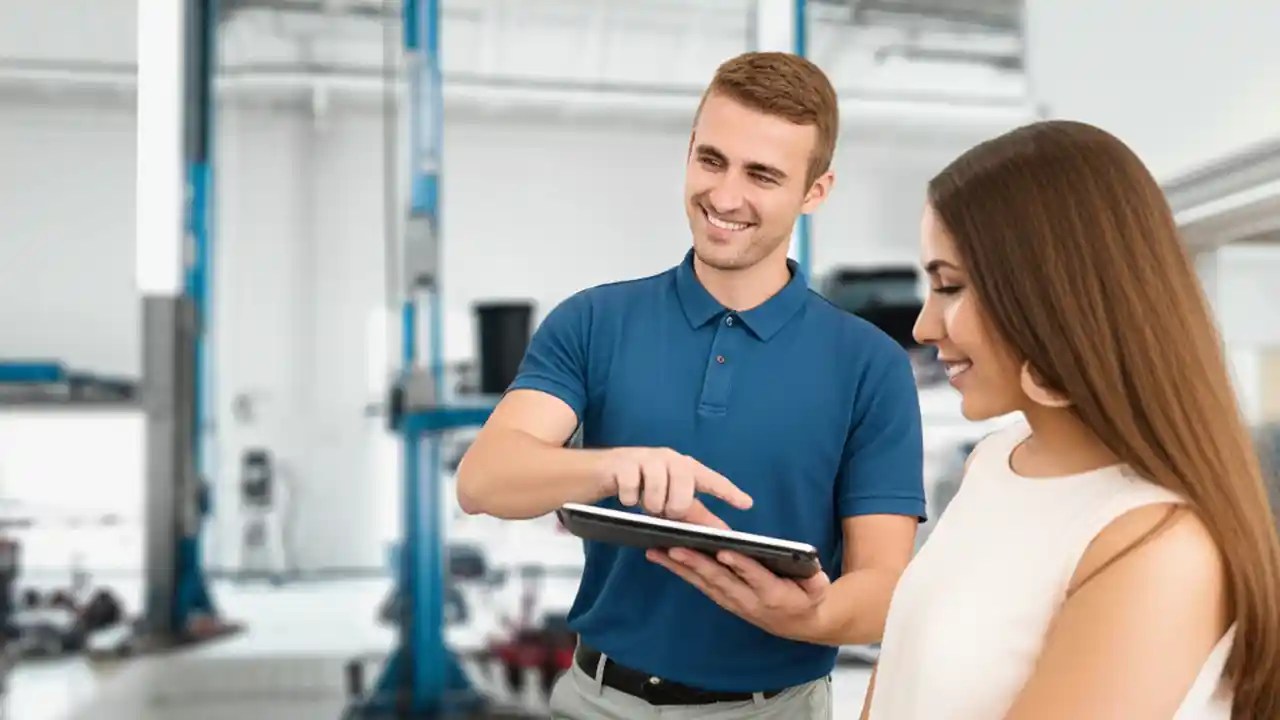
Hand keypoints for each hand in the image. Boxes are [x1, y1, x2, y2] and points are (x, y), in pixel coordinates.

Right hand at [597, 447, 752, 527]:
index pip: (711, 479)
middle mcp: (669, 458)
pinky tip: (625, 496)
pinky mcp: (622, 463)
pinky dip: (629, 499)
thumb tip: (722, 533)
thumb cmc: (639, 485)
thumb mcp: (668, 500)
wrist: (598, 472)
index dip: (729, 492)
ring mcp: (645, 458)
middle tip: (662, 510)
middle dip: (674, 507)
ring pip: (657, 492)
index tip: (747, 504)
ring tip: (643, 502)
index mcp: (684, 467)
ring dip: (650, 505)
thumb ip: (695, 515)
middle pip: (684, 490)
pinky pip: (632, 491)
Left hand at [647, 547, 830, 639]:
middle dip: (696, 563)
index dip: (741, 566)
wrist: (798, 624)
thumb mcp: (818, 588)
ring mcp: (732, 601)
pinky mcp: (723, 599)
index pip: (755, 578)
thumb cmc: (807, 598)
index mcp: (773, 594)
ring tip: (658, 550)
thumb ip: (815, 579)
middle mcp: (748, 600)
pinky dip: (681, 571)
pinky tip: (664, 557)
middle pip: (720, 580)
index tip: (724, 552)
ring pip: (704, 582)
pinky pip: (700, 585)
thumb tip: (810, 566)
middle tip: (675, 548)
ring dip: (680, 567)